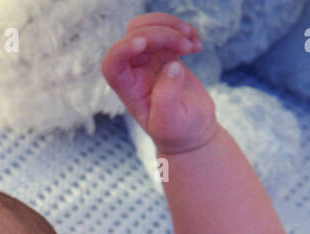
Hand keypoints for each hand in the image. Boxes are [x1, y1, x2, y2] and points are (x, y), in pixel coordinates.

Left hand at [101, 14, 216, 154]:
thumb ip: (167, 98)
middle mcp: (134, 72)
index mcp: (128, 89)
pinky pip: (166, 29)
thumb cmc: (179, 131)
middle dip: (160, 34)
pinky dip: (182, 30)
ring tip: (192, 44)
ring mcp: (147, 61)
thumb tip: (171, 66)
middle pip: (134, 37)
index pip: (112, 63)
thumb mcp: (171, 122)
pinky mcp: (164, 54)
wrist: (192, 131)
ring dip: (170, 26)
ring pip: (147, 27)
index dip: (122, 48)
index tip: (143, 43)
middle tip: (187, 48)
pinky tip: (197, 47)